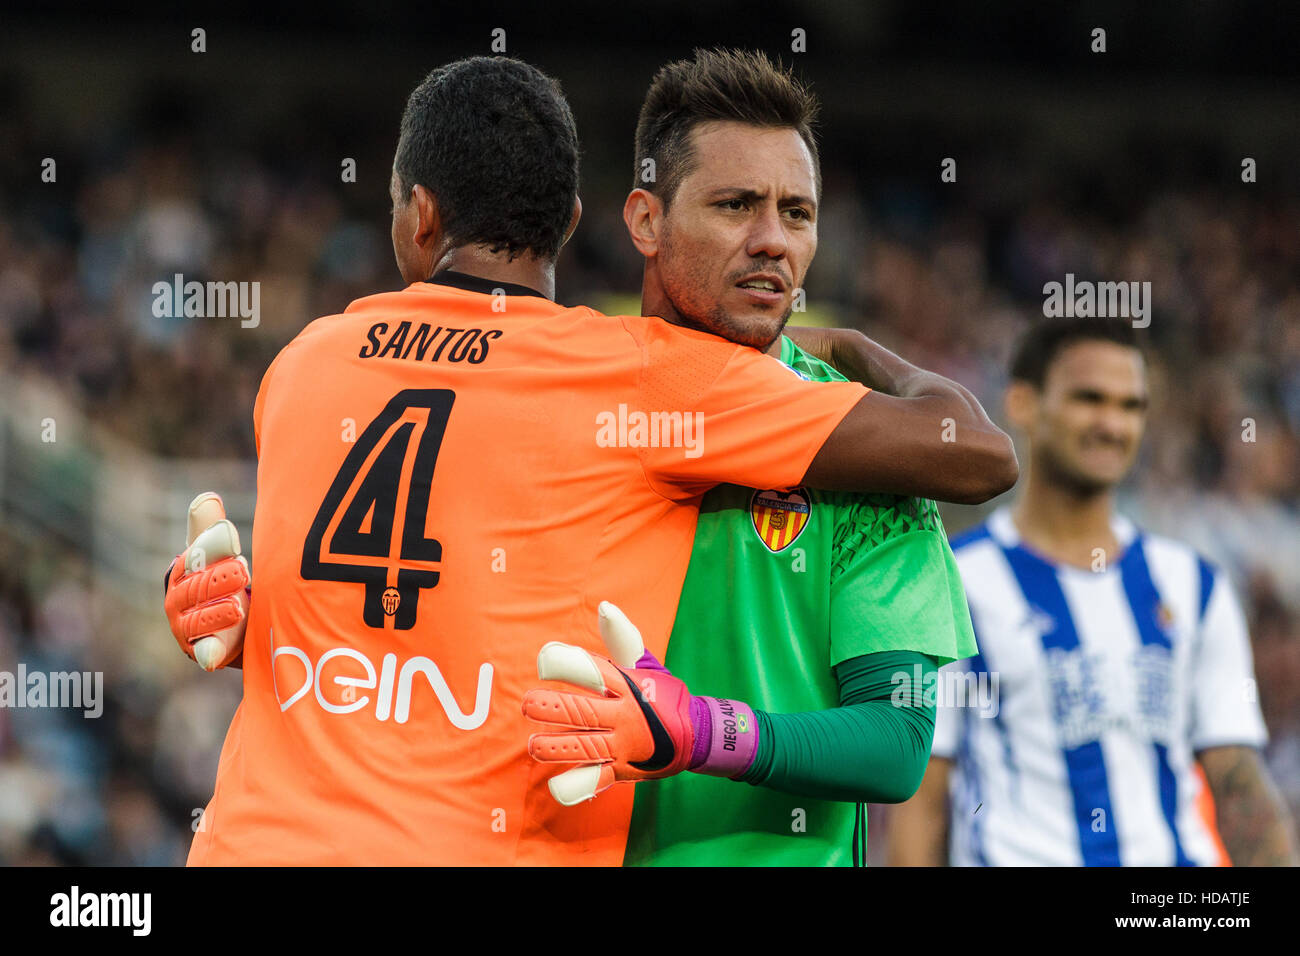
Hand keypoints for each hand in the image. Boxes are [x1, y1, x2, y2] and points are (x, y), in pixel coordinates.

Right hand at [163, 492, 249, 670]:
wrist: (230, 624)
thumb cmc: (220, 582)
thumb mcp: (216, 556)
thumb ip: (211, 531)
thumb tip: (206, 498)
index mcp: (181, 573)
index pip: (191, 560)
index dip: (211, 552)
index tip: (232, 544)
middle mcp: (178, 601)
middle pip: (196, 590)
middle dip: (218, 580)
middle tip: (242, 572)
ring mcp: (187, 628)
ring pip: (199, 620)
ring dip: (218, 612)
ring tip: (239, 607)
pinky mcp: (201, 652)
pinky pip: (204, 652)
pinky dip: (208, 653)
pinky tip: (212, 657)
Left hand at [522, 601, 758, 805]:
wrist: (699, 735)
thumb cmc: (664, 694)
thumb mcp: (647, 664)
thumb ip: (621, 637)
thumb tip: (604, 606)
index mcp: (628, 685)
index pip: (594, 672)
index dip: (567, 665)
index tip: (545, 663)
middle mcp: (625, 715)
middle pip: (582, 712)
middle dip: (551, 708)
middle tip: (528, 704)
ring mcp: (623, 744)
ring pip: (584, 748)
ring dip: (555, 747)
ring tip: (534, 744)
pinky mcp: (622, 769)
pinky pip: (595, 780)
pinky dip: (574, 785)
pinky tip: (556, 783)